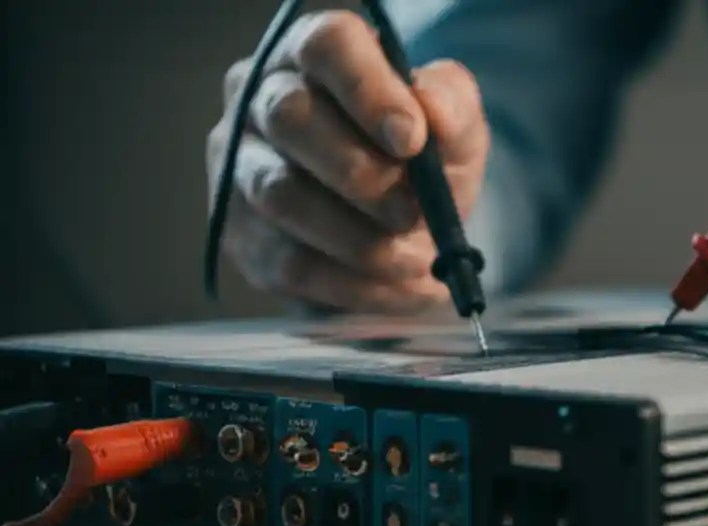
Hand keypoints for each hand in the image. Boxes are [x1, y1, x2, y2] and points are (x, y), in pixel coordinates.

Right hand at [206, 11, 489, 312]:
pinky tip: (392, 285)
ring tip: (414, 260)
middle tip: (412, 212)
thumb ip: (453, 110)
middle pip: (290, 117)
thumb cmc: (424, 164)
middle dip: (362, 175)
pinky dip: (351, 283)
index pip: (327, 45)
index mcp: (319, 53)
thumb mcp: (456, 133)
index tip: (411, 140)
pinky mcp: (238, 230)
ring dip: (357, 237)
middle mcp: (262, 94)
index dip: (368, 92)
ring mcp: (239, 162)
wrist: (406, 233)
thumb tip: (430, 108)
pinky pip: (286, 260)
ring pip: (280, 193)